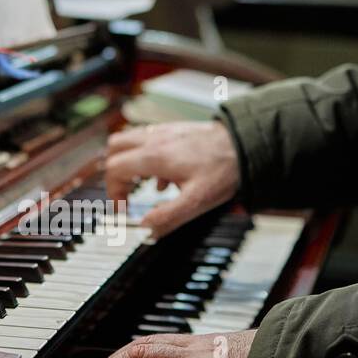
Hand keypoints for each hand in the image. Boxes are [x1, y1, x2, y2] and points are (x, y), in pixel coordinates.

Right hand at [105, 120, 239, 237]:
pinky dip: (145, 156)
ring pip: (127, 140)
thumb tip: (145, 228)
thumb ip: (167, 217)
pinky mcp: (173, 129)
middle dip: (115, 174)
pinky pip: (146, 139)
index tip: (123, 208)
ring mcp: (162, 131)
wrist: (244, 144)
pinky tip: (164, 176)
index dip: (113, 192)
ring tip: (143, 184)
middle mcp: (154, 140)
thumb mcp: (196, 202)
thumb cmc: (223, 170)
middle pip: (113, 149)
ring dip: (128, 163)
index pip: (114, 169)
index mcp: (154, 157)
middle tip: (127, 194)